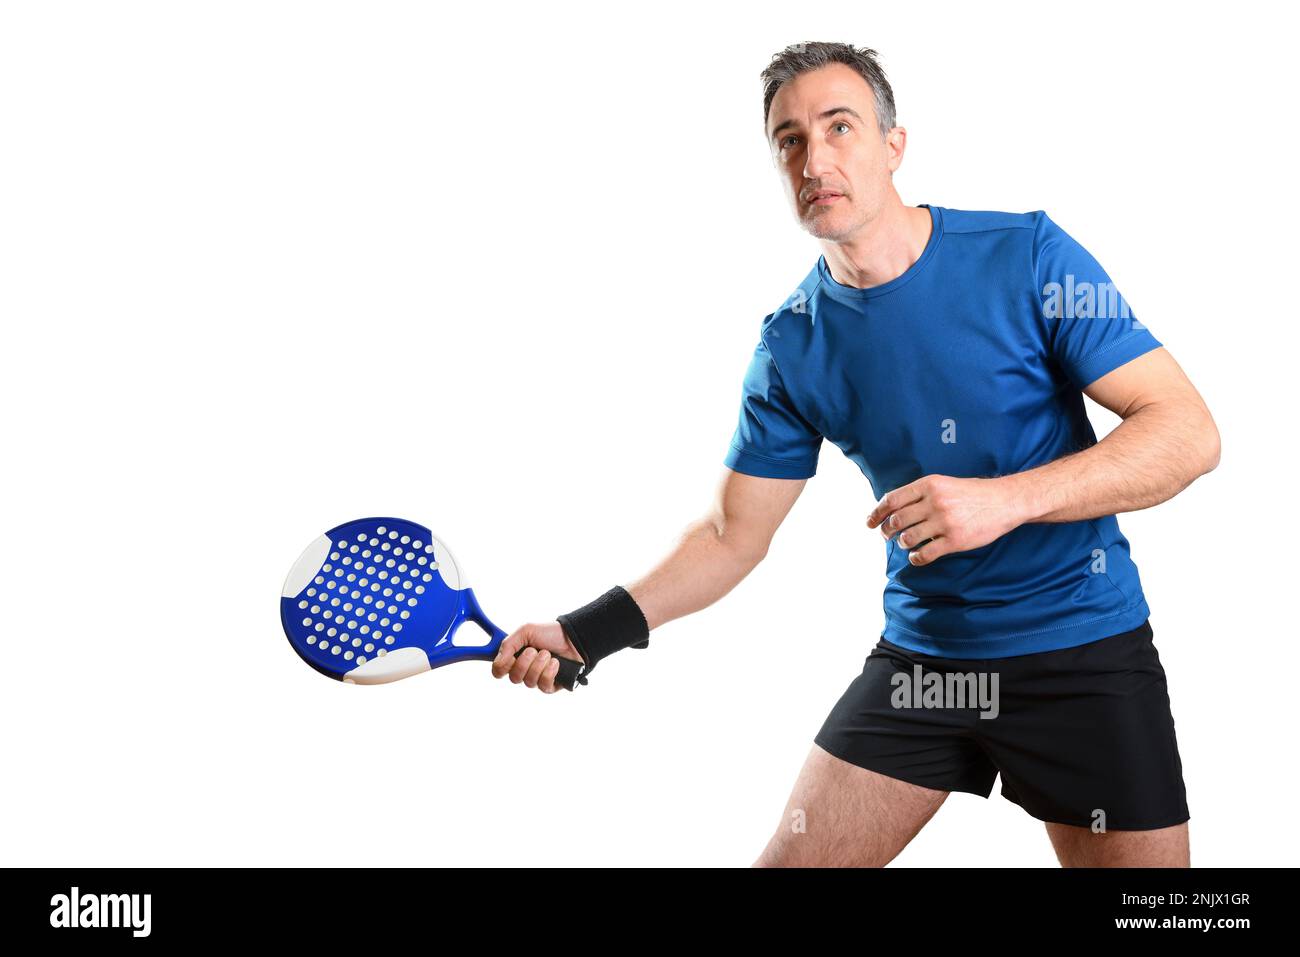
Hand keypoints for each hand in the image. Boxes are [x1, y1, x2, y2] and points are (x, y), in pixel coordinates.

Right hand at [491, 621, 583, 693]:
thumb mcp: (525, 631)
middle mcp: (524, 670)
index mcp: (514, 657)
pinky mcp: (551, 686)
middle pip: (514, 679)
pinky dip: (549, 672)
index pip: (498, 671)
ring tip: (548, 654)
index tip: (510, 657)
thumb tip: (497, 664)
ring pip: (529, 682)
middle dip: (524, 663)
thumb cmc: (549, 634)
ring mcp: (537, 679)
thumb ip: (508, 645)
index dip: (501, 667)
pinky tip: (556, 663)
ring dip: (539, 665)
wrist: (573, 638)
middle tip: (534, 650)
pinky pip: (544, 685)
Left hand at [866, 474, 1024, 566]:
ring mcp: (944, 522)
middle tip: (887, 536)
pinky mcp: (955, 540)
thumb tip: (892, 508)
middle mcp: (934, 502)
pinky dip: (916, 558)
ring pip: (908, 538)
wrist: (1004, 501)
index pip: (892, 499)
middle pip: (897, 520)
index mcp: (929, 485)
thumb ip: (920, 494)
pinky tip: (916, 557)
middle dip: (887, 531)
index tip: (869, 522)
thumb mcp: (944, 484)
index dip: (876, 513)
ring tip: (907, 543)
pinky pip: (925, 554)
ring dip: (903, 543)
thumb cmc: (972, 493)